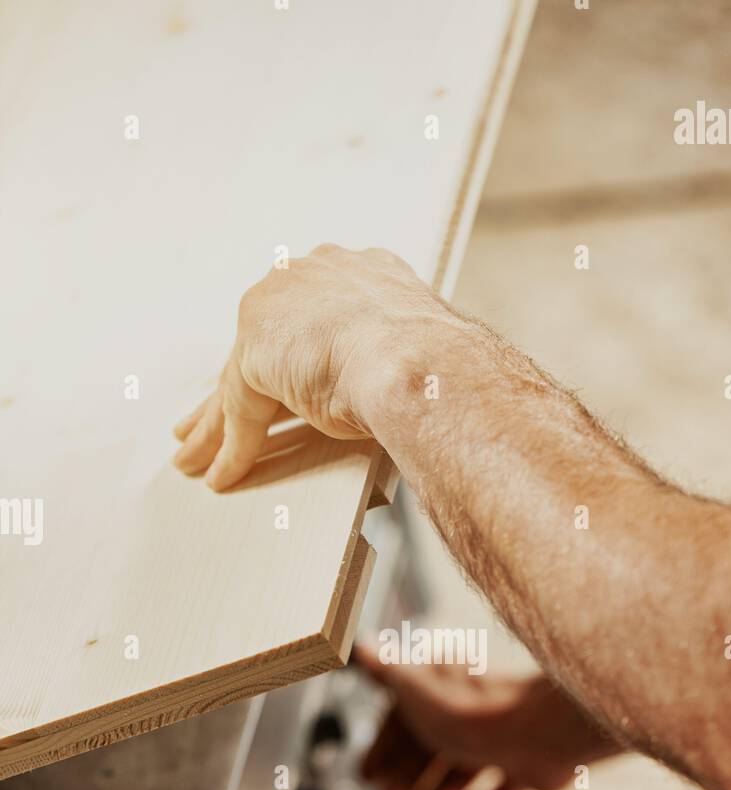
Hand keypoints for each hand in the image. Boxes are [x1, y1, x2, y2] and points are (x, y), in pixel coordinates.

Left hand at [173, 244, 457, 490]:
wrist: (420, 361)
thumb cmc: (435, 365)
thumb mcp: (409, 355)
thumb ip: (386, 361)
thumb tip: (392, 400)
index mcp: (353, 272)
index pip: (305, 322)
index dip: (289, 358)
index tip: (280, 382)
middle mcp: (308, 277)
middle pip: (260, 343)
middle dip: (234, 386)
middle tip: (207, 418)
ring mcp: (277, 309)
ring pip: (239, 377)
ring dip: (213, 423)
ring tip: (193, 456)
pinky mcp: (256, 353)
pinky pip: (239, 407)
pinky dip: (232, 446)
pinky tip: (222, 474)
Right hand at [354, 644, 616, 789]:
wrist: (536, 733)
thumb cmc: (469, 710)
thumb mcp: (412, 687)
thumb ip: (385, 671)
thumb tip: (361, 645)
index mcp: (447, 688)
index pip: (407, 719)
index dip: (385, 748)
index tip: (368, 776)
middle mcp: (476, 712)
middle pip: (434, 753)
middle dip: (408, 785)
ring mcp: (504, 741)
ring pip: (463, 776)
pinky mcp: (528, 768)